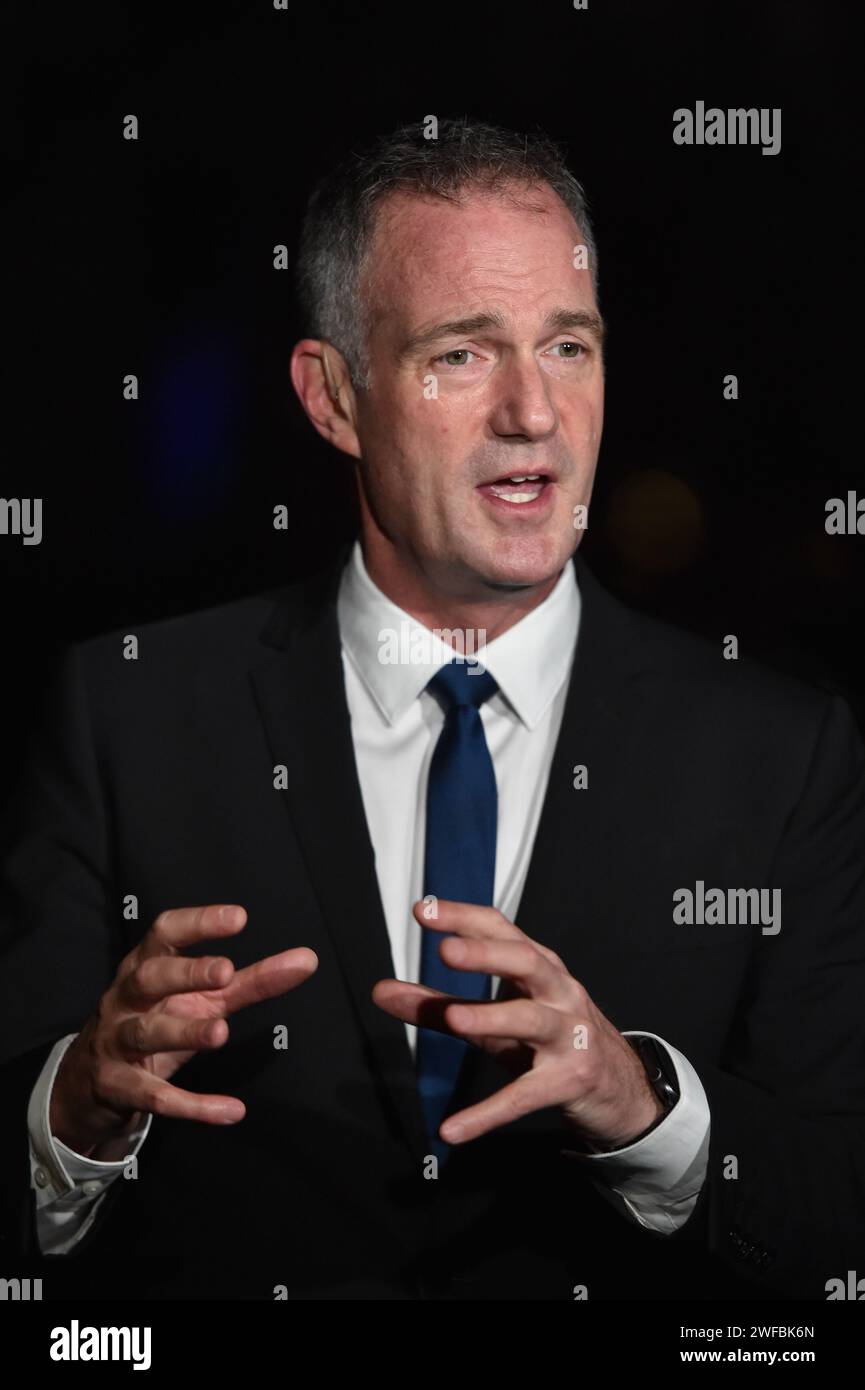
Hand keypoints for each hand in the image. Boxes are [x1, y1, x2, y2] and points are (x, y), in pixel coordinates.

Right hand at [50, 904, 317, 1157]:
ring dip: (184, 1032)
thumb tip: (307, 960)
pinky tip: (232, 1111)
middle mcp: (126, 998)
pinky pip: (154, 1096)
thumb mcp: (203, 998)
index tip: (239, 917)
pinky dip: (192, 1105)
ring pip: (145, 1033)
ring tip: (221, 1032)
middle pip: (149, 978)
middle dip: (185, 973)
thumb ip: (253, 979)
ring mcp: (117, 1042)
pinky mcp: (119, 1086)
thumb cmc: (157, 1019)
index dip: (199, 922)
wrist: (91, 1079)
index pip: (165, 933)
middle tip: (226, 971)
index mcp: (146, 966)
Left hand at [372, 900, 662, 1148]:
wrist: (620, 1088)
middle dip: (487, 954)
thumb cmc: (549, 1041)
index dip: (463, 917)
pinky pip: (525, 1096)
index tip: (423, 910)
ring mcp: (568, 1036)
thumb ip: (437, 1004)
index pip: (501, 930)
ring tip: (456, 1019)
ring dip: (493, 1017)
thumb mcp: (494, 1019)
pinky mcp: (571, 1081)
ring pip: (531, 1020)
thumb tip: (381, 991)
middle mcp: (558, 992)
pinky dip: (489, 1113)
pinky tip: (453, 1129)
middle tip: (447, 951)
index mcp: (539, 967)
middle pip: (526, 962)